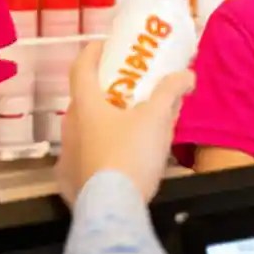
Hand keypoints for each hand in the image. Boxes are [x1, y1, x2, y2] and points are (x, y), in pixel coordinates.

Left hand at [55, 40, 195, 204]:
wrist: (112, 207)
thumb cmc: (131, 154)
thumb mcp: (156, 118)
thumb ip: (170, 92)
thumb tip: (187, 74)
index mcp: (86, 105)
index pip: (81, 67)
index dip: (92, 52)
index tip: (105, 46)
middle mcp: (70, 126)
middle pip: (84, 100)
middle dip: (104, 93)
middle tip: (127, 92)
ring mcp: (66, 155)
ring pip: (84, 130)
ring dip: (102, 124)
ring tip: (127, 128)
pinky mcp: (70, 181)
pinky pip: (83, 159)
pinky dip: (97, 153)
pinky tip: (115, 161)